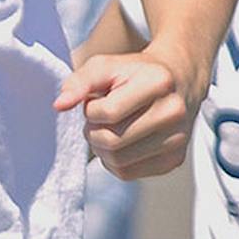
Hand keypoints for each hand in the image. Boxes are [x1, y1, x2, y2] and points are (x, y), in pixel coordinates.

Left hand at [56, 48, 195, 178]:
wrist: (179, 81)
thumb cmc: (135, 72)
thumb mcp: (105, 65)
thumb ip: (80, 82)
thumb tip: (59, 105)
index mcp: (158, 83)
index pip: (108, 112)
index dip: (90, 109)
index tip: (94, 101)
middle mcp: (173, 113)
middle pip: (112, 141)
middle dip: (93, 131)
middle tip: (96, 118)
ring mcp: (177, 140)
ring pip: (118, 162)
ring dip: (101, 148)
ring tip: (107, 129)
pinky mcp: (174, 160)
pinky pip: (129, 173)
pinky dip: (114, 161)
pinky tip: (119, 141)